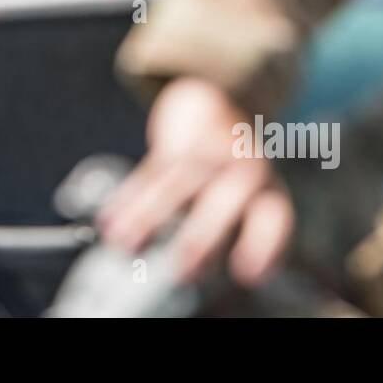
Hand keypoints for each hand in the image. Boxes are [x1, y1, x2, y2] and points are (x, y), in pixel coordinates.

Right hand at [96, 76, 293, 285]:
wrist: (213, 104)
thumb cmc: (229, 174)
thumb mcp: (247, 201)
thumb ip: (228, 236)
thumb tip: (193, 278)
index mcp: (266, 194)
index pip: (272, 219)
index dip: (262, 245)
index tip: (247, 273)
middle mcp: (244, 171)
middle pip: (223, 204)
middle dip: (201, 237)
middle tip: (182, 268)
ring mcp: (210, 153)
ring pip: (176, 185)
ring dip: (147, 216)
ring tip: (124, 242)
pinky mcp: (178, 143)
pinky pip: (151, 172)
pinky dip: (128, 198)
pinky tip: (110, 218)